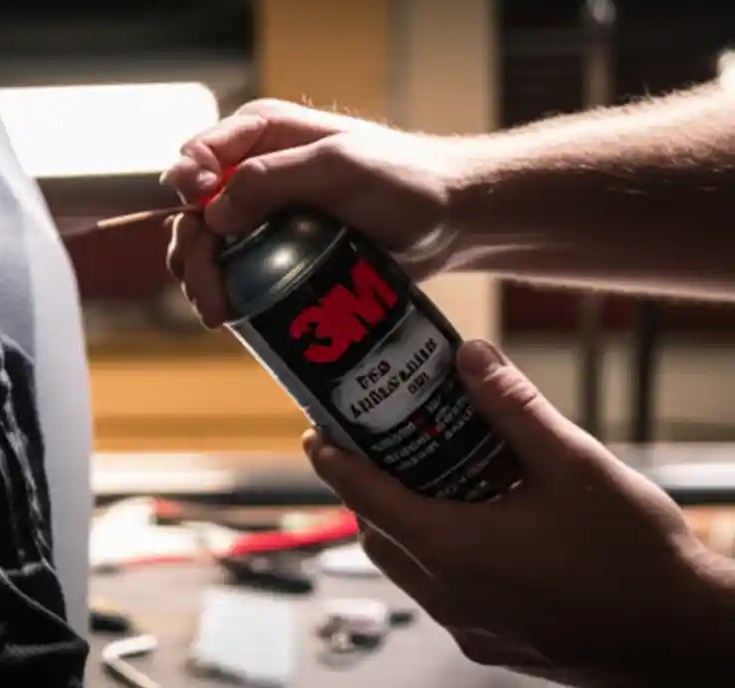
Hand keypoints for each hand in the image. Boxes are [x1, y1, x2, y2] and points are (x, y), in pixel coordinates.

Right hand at [162, 99, 477, 326]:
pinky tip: (234, 317)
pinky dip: (227, 294)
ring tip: (219, 314)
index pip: (197, 155)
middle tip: (210, 296)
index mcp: (260, 133)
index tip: (208, 224)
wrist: (449, 219)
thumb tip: (213, 209)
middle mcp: (251, 170)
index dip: (189, 190)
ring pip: (207, 248)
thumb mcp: (338, 167)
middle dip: (193, 255)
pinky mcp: (276, 251)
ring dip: (203, 281)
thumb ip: (273, 179)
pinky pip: (235, 271)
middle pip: (193, 212)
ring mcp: (262, 214)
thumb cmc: (404, 180)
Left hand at [306, 339, 734, 685]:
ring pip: (409, 570)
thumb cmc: (635, 558)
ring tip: (427, 481)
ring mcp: (471, 628)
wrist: (686, 640)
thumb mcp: (573, 464)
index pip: (365, 498)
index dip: (334, 462)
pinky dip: (438, 559)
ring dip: (402, 526)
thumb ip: (512, 406)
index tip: (315, 434)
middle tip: (373, 448)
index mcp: (454, 550)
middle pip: (379, 535)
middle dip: (365, 491)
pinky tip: (478, 529)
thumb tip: (470, 357)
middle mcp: (450, 597)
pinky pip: (443, 597)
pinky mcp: (495, 645)